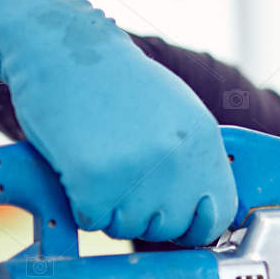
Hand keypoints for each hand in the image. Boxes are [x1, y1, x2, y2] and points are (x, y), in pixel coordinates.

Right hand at [0, 0, 235, 244]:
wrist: (61, 49)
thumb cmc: (115, 82)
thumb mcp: (177, 113)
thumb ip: (194, 159)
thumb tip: (208, 209)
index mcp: (203, 142)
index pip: (218, 216)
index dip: (193, 225)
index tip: (173, 216)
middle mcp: (177, 159)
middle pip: (167, 229)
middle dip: (142, 213)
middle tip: (120, 173)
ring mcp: (137, 170)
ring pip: (125, 228)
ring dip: (107, 207)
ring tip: (99, 161)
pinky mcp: (93, 179)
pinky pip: (90, 220)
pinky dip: (78, 202)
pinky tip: (77, 165)